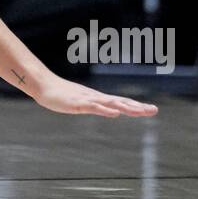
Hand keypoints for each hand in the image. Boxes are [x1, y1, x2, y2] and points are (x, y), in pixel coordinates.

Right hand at [35, 73, 157, 116]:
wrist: (43, 85)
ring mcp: (87, 99)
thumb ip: (90, 104)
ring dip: (126, 107)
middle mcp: (96, 97)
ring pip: (110, 104)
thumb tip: (101, 108)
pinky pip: (94, 107)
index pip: (121, 102)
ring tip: (140, 111)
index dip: (136, 105)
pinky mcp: (78, 103)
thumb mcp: (78, 101)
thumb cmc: (59, 93)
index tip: (151, 109)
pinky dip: (106, 110)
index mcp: (98, 98)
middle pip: (120, 102)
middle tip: (154, 110)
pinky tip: (115, 113)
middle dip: (137, 107)